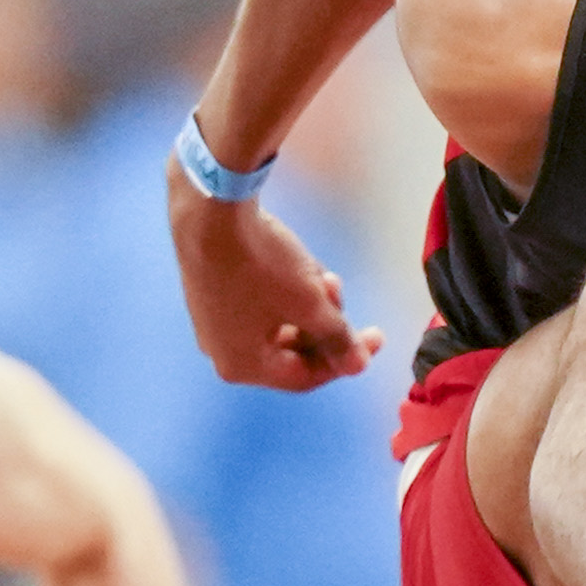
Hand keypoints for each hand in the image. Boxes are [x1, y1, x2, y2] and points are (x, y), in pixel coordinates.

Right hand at [169, 162, 383, 391]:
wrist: (209, 208)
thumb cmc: (261, 265)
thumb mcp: (309, 305)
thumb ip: (338, 340)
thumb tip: (358, 366)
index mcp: (242, 365)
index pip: (305, 377)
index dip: (345, 359)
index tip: (375, 338)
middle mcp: (220, 350)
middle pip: (292, 349)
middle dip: (323, 321)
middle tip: (337, 289)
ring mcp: (212, 321)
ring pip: (279, 323)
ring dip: (307, 301)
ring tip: (319, 272)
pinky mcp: (211, 291)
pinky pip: (260, 303)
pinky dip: (284, 289)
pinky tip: (297, 263)